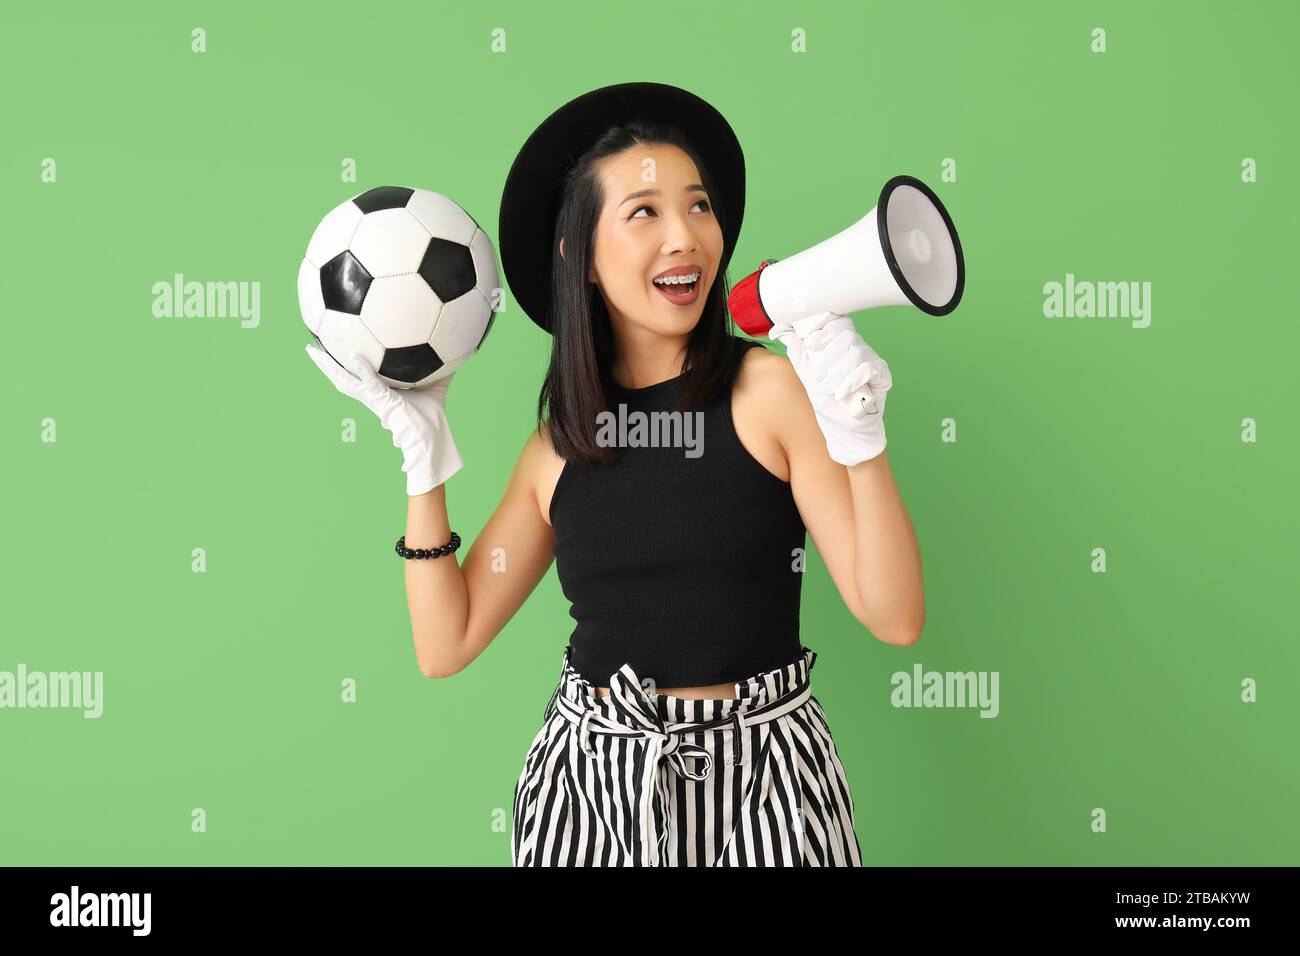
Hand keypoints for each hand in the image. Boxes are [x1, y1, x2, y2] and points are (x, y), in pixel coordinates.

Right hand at [305, 343, 463, 494]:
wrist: (431, 444)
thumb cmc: (433, 422)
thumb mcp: (437, 389)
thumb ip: (440, 373)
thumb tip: (455, 355)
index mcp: (381, 394)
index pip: (359, 376)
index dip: (347, 365)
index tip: (336, 349)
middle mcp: (374, 397)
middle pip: (344, 378)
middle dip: (327, 364)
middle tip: (311, 348)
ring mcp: (375, 401)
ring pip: (346, 381)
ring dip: (329, 367)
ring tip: (312, 351)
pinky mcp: (384, 404)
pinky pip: (370, 384)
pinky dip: (362, 371)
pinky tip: (353, 356)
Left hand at [767, 311, 892, 465]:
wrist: (842, 426)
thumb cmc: (826, 399)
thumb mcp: (805, 372)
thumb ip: (795, 348)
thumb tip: (779, 329)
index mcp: (841, 343)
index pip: (837, 322)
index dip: (824, 329)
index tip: (811, 342)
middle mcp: (858, 347)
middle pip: (846, 335)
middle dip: (827, 355)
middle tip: (816, 375)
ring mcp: (872, 359)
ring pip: (856, 352)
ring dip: (837, 373)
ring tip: (827, 389)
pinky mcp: (882, 375)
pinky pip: (869, 368)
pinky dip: (852, 380)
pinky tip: (842, 393)